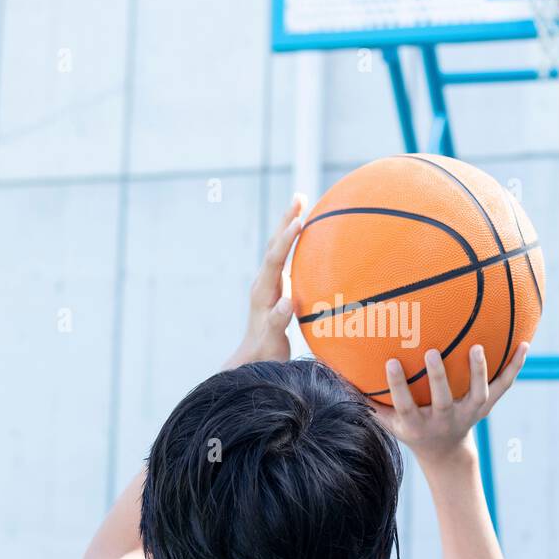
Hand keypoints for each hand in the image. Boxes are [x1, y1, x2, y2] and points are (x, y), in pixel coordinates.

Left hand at [224, 194, 305, 368]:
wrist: (253, 361)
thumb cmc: (265, 354)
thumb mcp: (272, 341)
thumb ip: (277, 321)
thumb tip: (288, 302)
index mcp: (263, 292)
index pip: (275, 259)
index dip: (287, 240)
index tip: (300, 221)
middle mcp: (264, 283)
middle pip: (275, 245)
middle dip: (286, 221)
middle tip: (300, 197)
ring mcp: (270, 284)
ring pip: (279, 248)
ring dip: (289, 226)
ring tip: (301, 204)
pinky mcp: (276, 287)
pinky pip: (285, 258)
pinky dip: (294, 241)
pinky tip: (305, 234)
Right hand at [372, 341, 528, 471]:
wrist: (445, 454)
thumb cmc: (409, 428)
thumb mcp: (384, 420)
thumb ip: (363, 399)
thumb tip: (334, 372)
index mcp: (416, 423)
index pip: (405, 404)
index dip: (397, 385)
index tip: (390, 361)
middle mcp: (443, 419)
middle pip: (441, 399)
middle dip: (437, 377)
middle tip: (431, 352)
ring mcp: (467, 414)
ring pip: (477, 394)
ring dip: (478, 372)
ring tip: (478, 347)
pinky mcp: (485, 407)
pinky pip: (503, 386)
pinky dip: (515, 367)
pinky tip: (525, 344)